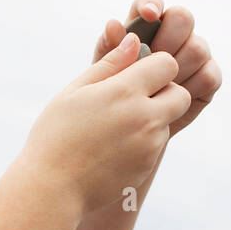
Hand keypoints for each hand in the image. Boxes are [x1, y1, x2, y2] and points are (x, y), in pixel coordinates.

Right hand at [22, 32, 189, 214]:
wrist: (51, 189)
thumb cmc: (54, 137)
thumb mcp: (73, 93)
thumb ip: (108, 64)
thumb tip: (134, 40)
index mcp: (125, 91)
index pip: (166, 64)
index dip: (154, 67)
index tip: (137, 75)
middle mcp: (144, 116)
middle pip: (179, 94)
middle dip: (164, 93)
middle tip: (136, 101)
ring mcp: (148, 145)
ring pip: (168, 122)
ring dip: (152, 120)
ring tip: (115, 130)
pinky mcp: (146, 166)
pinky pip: (155, 147)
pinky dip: (142, 144)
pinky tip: (112, 150)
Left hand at [91, 0, 221, 138]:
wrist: (122, 141)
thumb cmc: (107, 106)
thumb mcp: (100, 80)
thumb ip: (109, 52)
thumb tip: (114, 24)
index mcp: (141, 29)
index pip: (150, 3)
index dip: (151, 4)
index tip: (147, 16)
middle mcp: (171, 36)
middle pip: (182, 18)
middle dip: (168, 39)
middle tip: (151, 63)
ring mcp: (191, 56)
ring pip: (198, 47)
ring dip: (178, 69)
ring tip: (156, 90)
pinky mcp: (205, 80)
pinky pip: (209, 76)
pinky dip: (191, 89)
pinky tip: (171, 103)